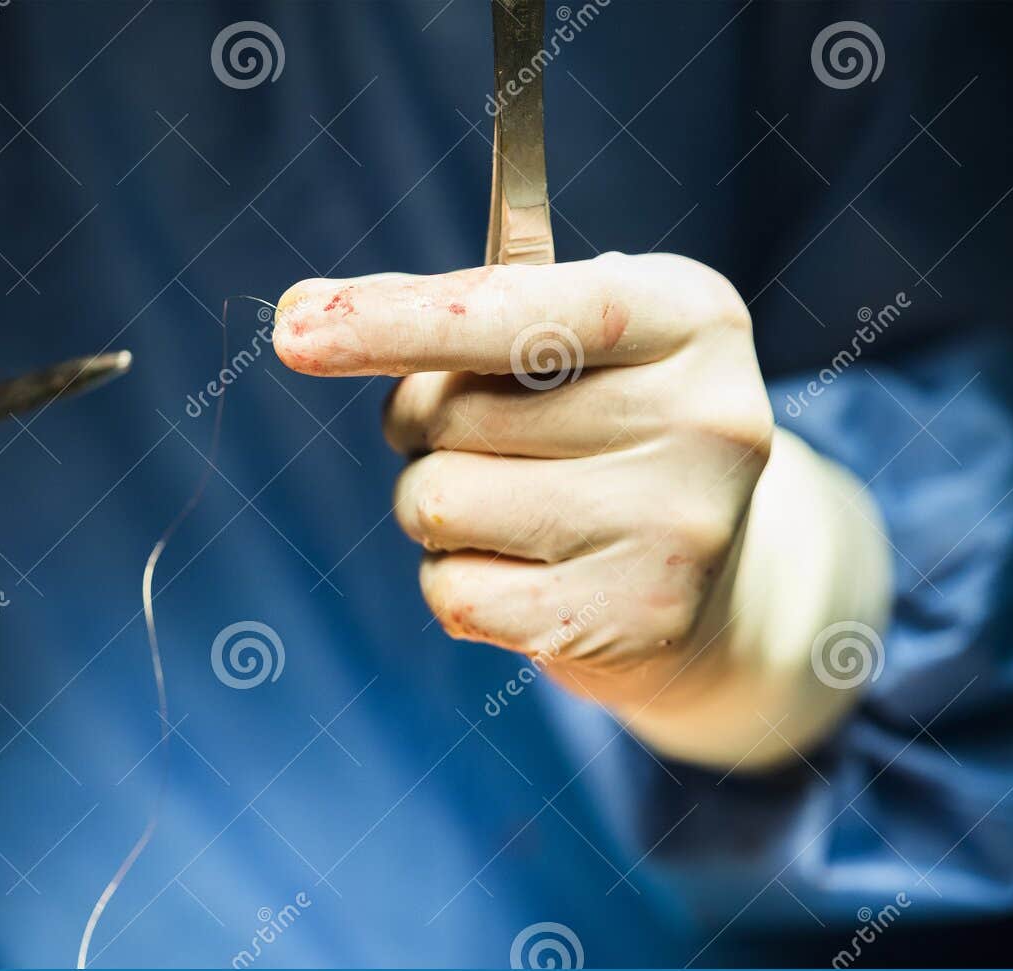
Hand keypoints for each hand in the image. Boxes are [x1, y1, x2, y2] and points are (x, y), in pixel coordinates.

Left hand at [274, 252, 889, 768]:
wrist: (721, 576)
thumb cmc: (606, 423)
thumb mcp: (569, 334)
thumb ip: (447, 308)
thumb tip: (300, 313)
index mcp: (691, 317)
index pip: (518, 309)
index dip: (394, 319)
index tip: (291, 327)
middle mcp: (706, 418)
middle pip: (451, 414)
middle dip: (426, 423)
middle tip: (486, 435)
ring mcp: (678, 528)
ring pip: (439, 503)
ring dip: (435, 505)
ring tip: (511, 505)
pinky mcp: (637, 621)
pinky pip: (454, 593)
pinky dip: (456, 579)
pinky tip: (524, 570)